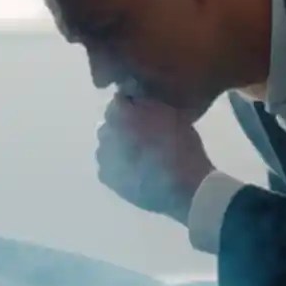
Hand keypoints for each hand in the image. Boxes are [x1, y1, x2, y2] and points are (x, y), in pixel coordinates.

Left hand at [97, 94, 216, 223]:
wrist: (182, 188)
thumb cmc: (182, 146)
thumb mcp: (172, 113)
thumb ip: (150, 102)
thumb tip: (138, 97)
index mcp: (121, 110)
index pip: (120, 99)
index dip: (133, 105)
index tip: (145, 111)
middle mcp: (105, 129)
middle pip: (111, 122)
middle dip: (123, 124)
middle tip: (144, 134)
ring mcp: (103, 154)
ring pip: (107, 144)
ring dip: (118, 145)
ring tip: (140, 155)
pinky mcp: (105, 177)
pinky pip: (108, 165)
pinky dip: (118, 165)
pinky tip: (135, 170)